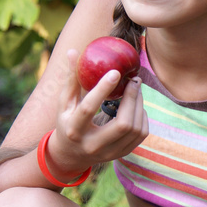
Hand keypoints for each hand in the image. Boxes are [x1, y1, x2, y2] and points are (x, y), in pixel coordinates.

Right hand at [48, 49, 147, 176]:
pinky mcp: (121, 154)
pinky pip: (141, 134)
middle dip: (132, 99)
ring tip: (135, 90)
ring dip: (139, 105)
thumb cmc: (67, 121)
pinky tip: (136, 106)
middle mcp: (92, 145)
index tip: (116, 72)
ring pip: (135, 129)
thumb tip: (74, 51)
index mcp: (74, 129)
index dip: (103, 89)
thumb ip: (72, 79)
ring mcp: (109, 153)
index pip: (88, 108)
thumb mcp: (64, 103)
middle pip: (122, 124)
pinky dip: (142, 117)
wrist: (70, 155)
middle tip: (134, 80)